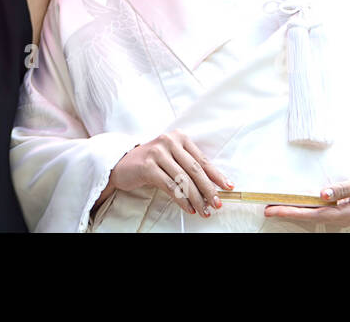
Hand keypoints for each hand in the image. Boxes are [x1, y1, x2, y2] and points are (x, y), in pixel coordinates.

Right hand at [105, 131, 233, 217]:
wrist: (121, 164)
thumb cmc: (151, 163)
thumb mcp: (171, 158)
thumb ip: (188, 166)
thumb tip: (212, 186)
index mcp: (179, 137)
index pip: (202, 159)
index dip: (216, 175)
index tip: (228, 188)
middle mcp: (169, 141)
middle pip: (195, 170)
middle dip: (208, 190)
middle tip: (217, 204)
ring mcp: (157, 152)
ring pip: (183, 179)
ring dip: (196, 198)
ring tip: (203, 211)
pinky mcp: (147, 166)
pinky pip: (170, 186)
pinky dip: (181, 199)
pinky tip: (188, 208)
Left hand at [262, 165, 349, 227]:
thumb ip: (344, 188)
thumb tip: (323, 193)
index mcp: (346, 212)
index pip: (314, 214)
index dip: (293, 212)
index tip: (275, 209)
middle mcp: (341, 215)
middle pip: (310, 216)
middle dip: (288, 213)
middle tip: (266, 208)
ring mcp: (340, 211)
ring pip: (313, 213)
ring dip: (294, 210)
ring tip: (275, 206)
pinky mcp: (340, 205)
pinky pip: (319, 207)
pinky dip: (304, 205)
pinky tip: (294, 202)